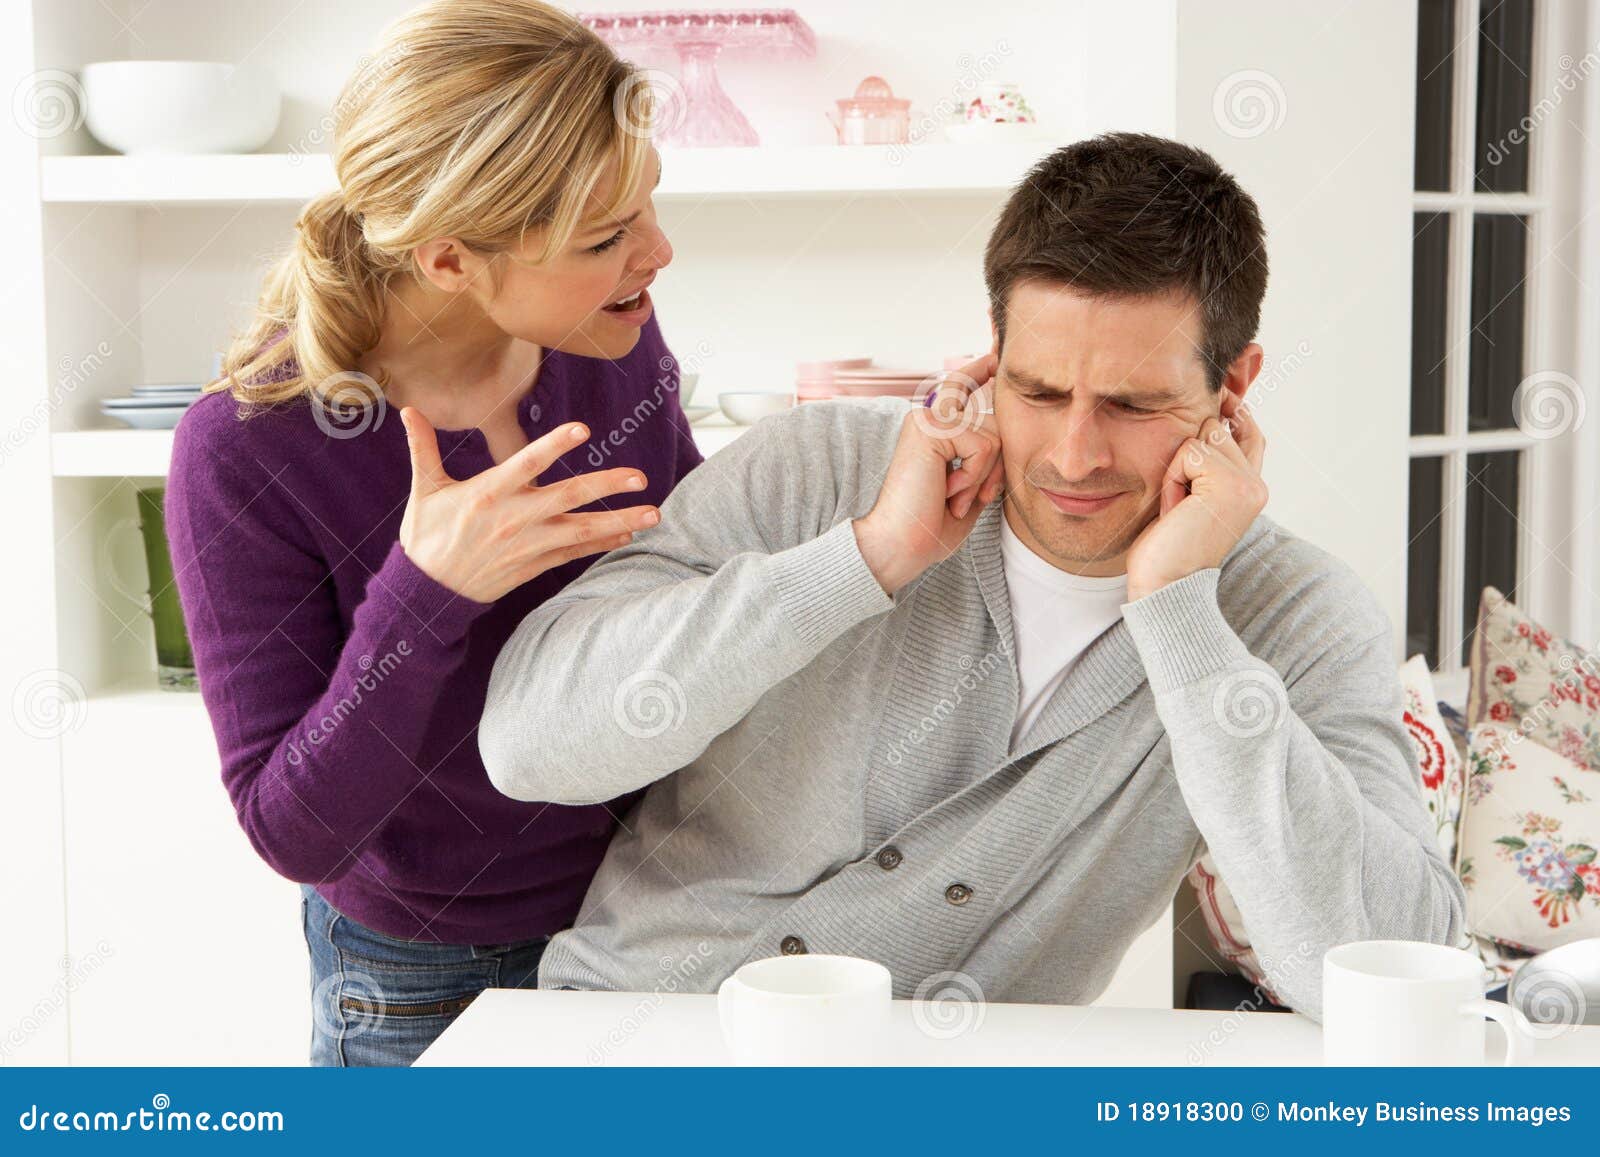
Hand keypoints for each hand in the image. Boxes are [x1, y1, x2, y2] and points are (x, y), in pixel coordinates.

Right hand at [398, 407, 660, 602]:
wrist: (426, 594)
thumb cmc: (426, 536)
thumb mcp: (424, 490)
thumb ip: (423, 449)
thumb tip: (408, 410)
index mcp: (487, 492)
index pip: (526, 463)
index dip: (553, 445)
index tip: (582, 429)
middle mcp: (512, 518)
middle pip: (566, 498)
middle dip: (606, 486)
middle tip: (640, 476)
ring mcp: (527, 545)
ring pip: (580, 531)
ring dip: (619, 522)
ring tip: (653, 514)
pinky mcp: (533, 566)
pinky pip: (575, 555)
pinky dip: (602, 545)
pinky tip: (628, 534)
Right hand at [853, 354, 1004, 595]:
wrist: (898, 546)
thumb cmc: (931, 525)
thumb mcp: (970, 488)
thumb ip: (986, 459)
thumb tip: (1009, 431)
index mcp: (936, 431)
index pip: (963, 389)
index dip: (980, 368)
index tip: (995, 349)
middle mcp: (930, 418)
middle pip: (998, 423)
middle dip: (997, 469)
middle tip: (967, 498)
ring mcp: (928, 418)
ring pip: (994, 437)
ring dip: (983, 478)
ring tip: (952, 497)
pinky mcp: (930, 427)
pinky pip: (983, 447)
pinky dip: (974, 478)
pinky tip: (947, 491)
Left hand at [1125, 392, 1266, 602]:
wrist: (1165, 586)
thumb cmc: (1167, 545)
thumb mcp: (1189, 496)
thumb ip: (1205, 463)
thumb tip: (1208, 416)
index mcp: (1252, 488)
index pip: (1249, 432)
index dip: (1232, 413)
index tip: (1219, 399)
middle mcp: (1257, 485)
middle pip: (1217, 427)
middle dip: (1187, 455)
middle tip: (1181, 501)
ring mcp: (1248, 484)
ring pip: (1204, 435)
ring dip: (1178, 468)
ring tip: (1179, 506)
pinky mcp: (1231, 485)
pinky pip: (1190, 452)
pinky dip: (1173, 479)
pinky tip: (1176, 510)